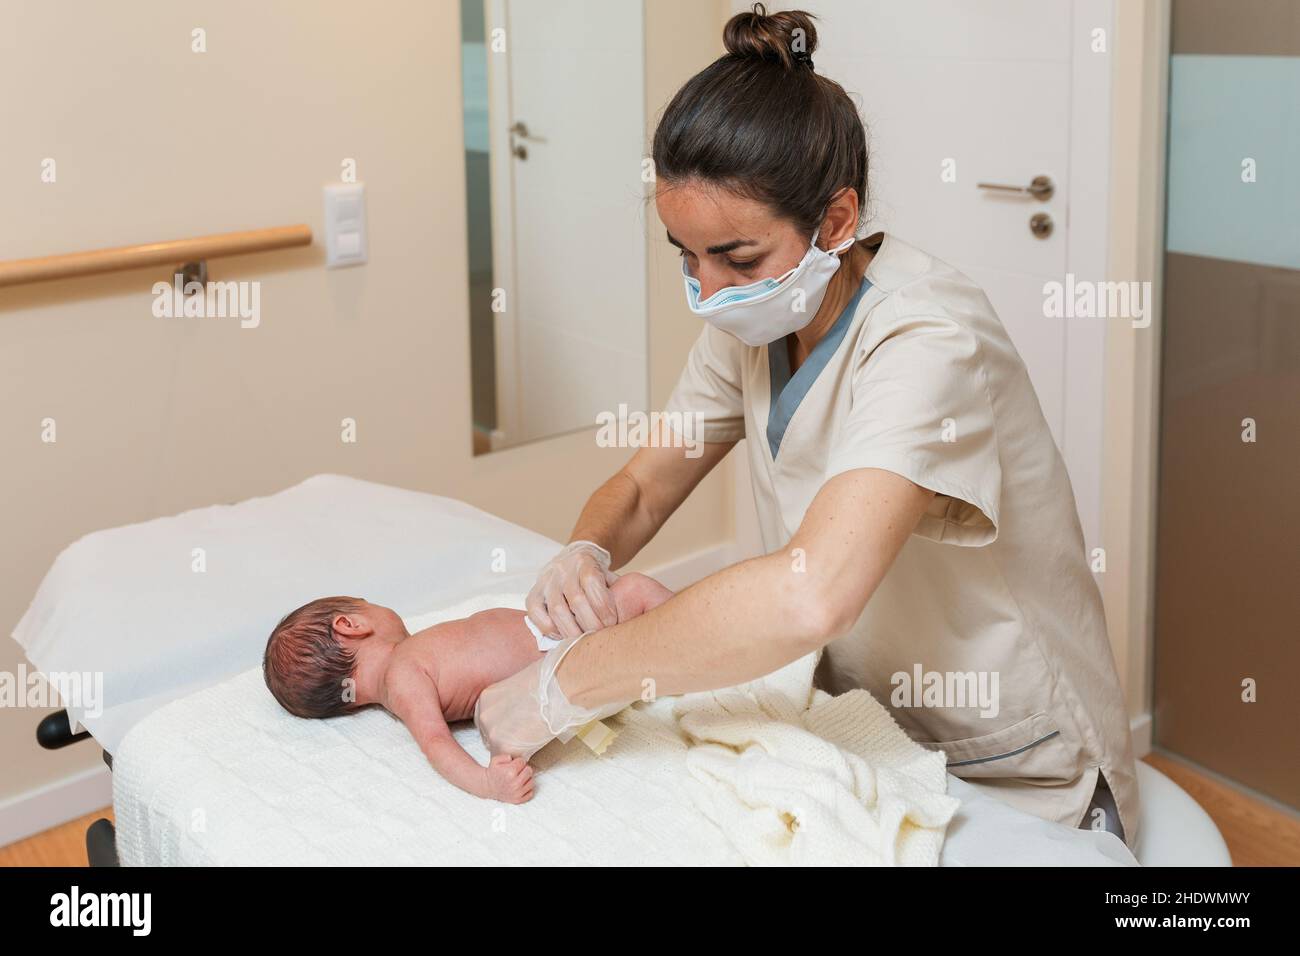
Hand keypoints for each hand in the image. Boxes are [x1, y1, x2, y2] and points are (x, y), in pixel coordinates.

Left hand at [474, 630, 633, 759]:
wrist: (561, 685)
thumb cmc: (550, 680)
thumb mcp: (521, 685)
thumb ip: (513, 699)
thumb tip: (521, 708)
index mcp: (486, 698)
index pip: (489, 721)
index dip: (505, 726)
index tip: (517, 726)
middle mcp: (484, 715)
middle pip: (491, 737)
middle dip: (509, 738)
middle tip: (528, 732)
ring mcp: (493, 733)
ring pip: (502, 751)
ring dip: (518, 748)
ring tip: (536, 736)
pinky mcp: (505, 747)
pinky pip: (514, 760)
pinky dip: (527, 756)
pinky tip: (538, 743)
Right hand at [483, 754, 533, 803]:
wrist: (488, 787)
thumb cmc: (493, 773)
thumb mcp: (495, 760)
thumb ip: (505, 756)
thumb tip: (513, 759)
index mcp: (510, 772)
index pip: (523, 762)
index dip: (518, 762)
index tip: (514, 765)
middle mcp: (515, 783)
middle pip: (529, 770)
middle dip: (523, 769)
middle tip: (517, 771)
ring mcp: (517, 793)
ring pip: (531, 781)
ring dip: (526, 779)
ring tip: (518, 778)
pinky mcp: (518, 800)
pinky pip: (531, 792)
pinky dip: (527, 789)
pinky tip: (520, 786)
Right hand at [526, 540, 618, 639]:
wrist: (573, 559)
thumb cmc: (596, 575)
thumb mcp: (609, 576)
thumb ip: (617, 591)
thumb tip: (632, 614)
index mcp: (584, 561)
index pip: (592, 582)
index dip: (603, 605)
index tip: (612, 622)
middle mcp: (562, 569)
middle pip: (576, 599)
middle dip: (590, 623)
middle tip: (600, 637)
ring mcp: (546, 581)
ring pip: (557, 609)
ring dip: (572, 630)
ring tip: (583, 642)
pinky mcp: (533, 593)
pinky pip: (535, 613)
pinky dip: (549, 628)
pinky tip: (561, 636)